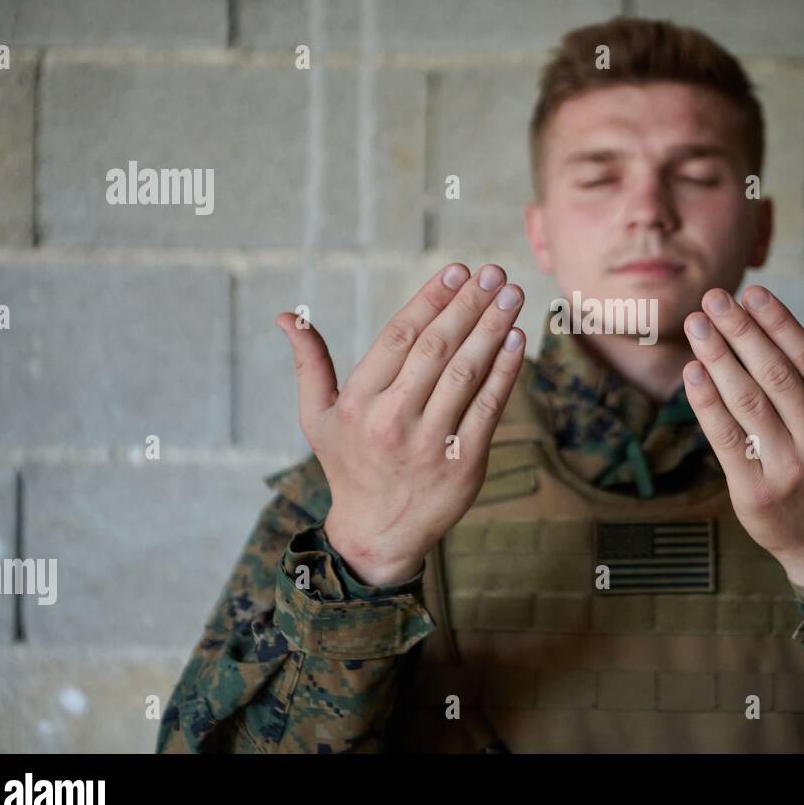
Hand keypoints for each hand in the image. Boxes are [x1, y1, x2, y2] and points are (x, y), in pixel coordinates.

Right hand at [276, 263, 525, 585]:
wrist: (378, 533)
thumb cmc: (349, 464)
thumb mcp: (317, 417)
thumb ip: (309, 364)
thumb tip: (286, 317)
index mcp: (359, 402)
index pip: (399, 337)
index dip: (430, 300)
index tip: (457, 270)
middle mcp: (392, 419)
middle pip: (436, 349)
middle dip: (468, 305)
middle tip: (493, 272)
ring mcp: (430, 442)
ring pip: (466, 373)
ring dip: (492, 328)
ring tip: (512, 295)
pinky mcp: (463, 462)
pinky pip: (489, 407)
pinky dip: (505, 371)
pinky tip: (517, 339)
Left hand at [681, 285, 803, 594]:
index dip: (779, 323)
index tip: (752, 293)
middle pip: (775, 375)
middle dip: (741, 331)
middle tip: (714, 299)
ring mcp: (789, 469)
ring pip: (747, 401)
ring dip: (718, 357)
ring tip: (696, 324)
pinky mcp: (755, 491)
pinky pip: (725, 437)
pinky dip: (706, 402)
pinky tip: (692, 371)